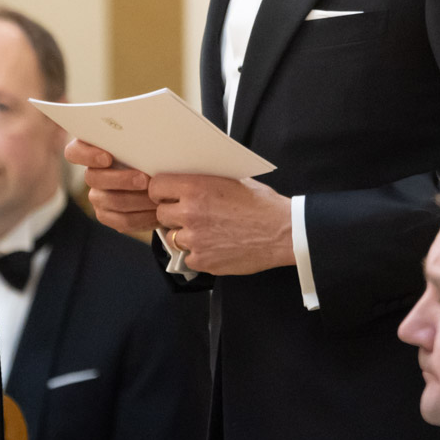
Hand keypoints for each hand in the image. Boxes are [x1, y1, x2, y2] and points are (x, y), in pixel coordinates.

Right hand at [66, 139, 156, 232]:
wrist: (162, 183)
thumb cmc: (152, 157)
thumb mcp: (145, 146)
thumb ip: (137, 142)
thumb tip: (145, 139)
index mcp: (94, 151)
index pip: (74, 152)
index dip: (86, 156)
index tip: (107, 158)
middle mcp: (92, 174)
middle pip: (93, 178)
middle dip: (120, 180)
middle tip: (144, 180)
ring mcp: (98, 196)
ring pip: (109, 201)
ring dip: (137, 200)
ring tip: (157, 197)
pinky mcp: (108, 216)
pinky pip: (121, 220)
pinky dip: (142, 217)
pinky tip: (157, 212)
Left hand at [149, 173, 293, 275]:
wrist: (283, 233)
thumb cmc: (263, 205)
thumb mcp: (233, 180)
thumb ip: (206, 181)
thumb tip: (188, 179)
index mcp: (195, 188)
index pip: (156, 186)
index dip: (160, 192)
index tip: (166, 196)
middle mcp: (190, 212)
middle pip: (161, 214)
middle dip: (173, 215)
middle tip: (191, 216)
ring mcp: (194, 239)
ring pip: (172, 237)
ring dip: (185, 235)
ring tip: (206, 233)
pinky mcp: (202, 260)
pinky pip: (188, 257)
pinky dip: (198, 254)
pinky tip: (215, 247)